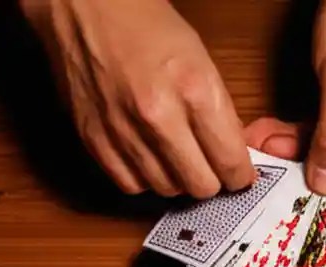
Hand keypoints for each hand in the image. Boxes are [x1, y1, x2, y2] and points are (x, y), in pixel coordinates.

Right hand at [22, 0, 253, 197]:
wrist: (85, 7)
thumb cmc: (146, 24)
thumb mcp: (200, 58)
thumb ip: (217, 110)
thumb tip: (230, 153)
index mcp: (194, 88)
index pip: (230, 160)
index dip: (240, 174)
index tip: (239, 173)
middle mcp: (158, 116)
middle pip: (200, 185)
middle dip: (211, 180)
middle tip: (210, 167)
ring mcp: (122, 131)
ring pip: (166, 189)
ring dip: (177, 180)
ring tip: (177, 159)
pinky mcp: (93, 139)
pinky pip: (129, 184)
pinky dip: (144, 178)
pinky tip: (148, 159)